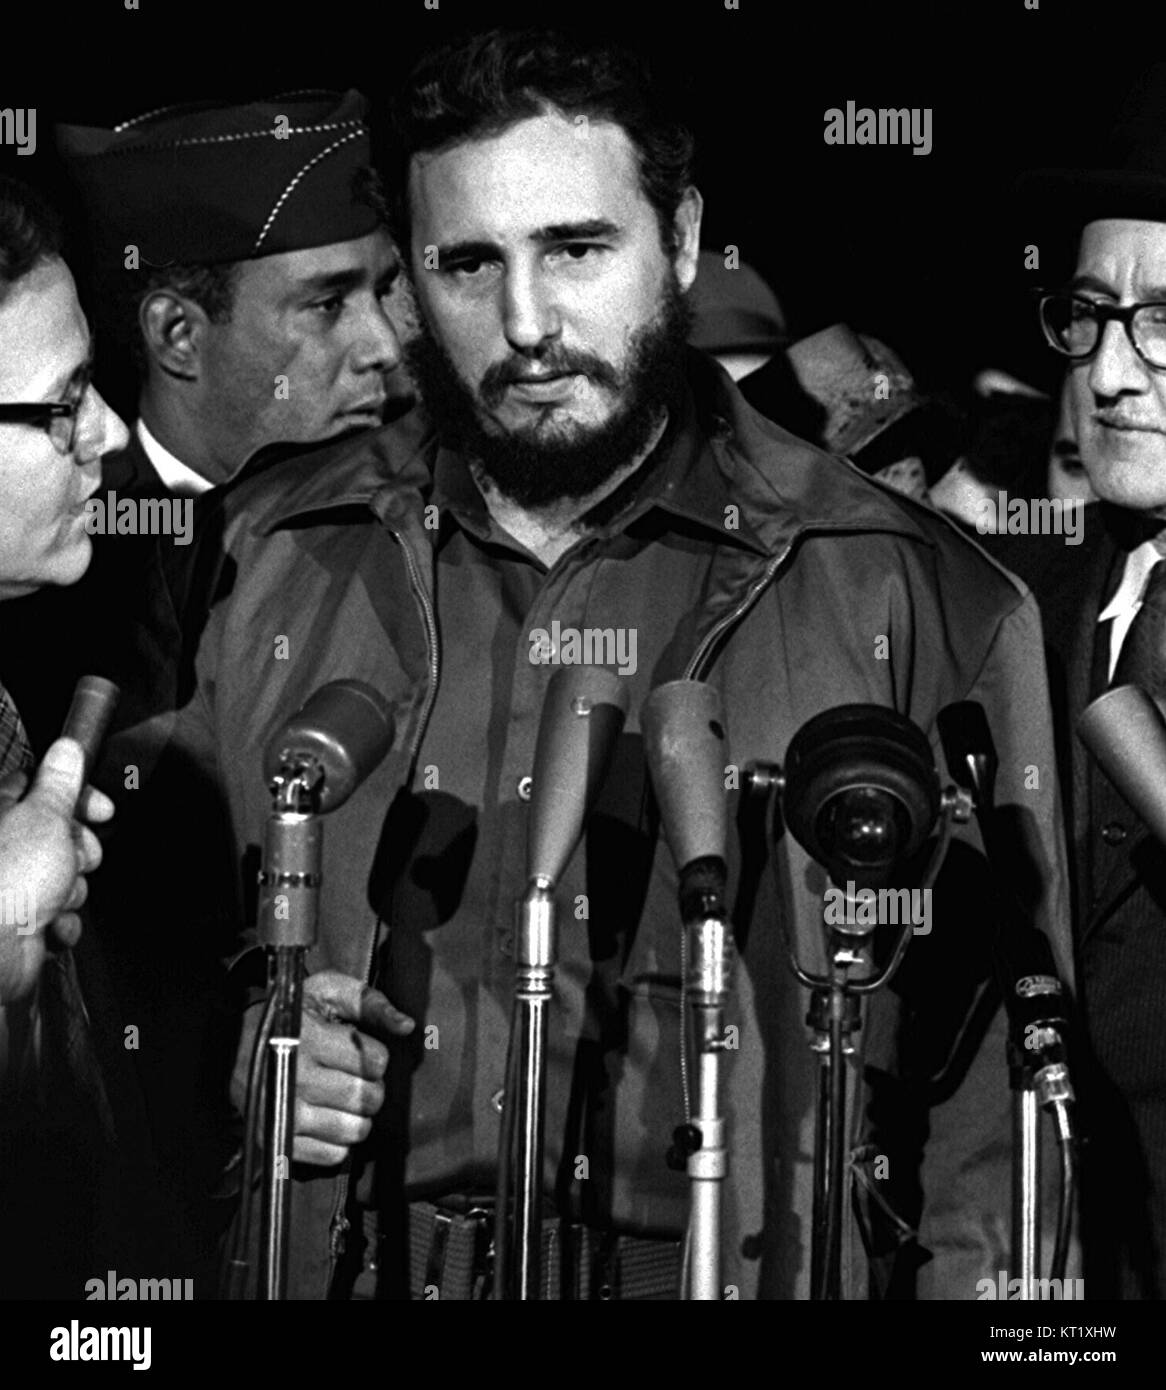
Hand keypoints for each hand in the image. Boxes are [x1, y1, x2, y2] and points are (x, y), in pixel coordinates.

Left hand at [0, 738, 113, 1003]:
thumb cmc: (4, 883)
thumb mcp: (44, 816)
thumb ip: (60, 781)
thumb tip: (68, 749)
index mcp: (2, 812)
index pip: (46, 789)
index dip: (79, 798)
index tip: (101, 809)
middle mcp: (5, 847)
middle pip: (63, 835)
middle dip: (80, 851)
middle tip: (74, 858)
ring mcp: (12, 885)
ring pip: (66, 877)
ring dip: (71, 890)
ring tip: (54, 897)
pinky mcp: (22, 921)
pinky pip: (60, 914)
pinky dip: (61, 922)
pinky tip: (49, 923)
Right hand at [232, 969, 413, 1166]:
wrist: (230, 1044)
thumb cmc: (289, 1015)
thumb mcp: (326, 992)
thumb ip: (370, 1002)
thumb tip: (407, 1026)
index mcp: (309, 1037)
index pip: (374, 1061)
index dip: (376, 1056)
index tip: (361, 1051)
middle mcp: (295, 1078)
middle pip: (367, 1098)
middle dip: (372, 1087)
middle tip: (356, 1077)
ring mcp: (284, 1113)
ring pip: (354, 1130)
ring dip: (358, 1116)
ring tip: (343, 1098)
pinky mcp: (277, 1139)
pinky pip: (332, 1155)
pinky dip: (338, 1141)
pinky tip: (327, 1118)